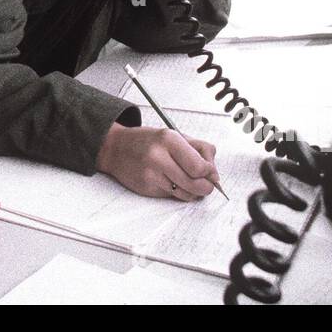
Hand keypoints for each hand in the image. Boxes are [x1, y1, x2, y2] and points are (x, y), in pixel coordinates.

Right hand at [95, 124, 221, 200]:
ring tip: (189, 182)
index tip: (211, 172)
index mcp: (169, 140)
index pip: (199, 166)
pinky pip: (172, 196)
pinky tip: (172, 182)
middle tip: (207, 184)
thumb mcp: (175, 135)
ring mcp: (151, 175)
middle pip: (194, 184)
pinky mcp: (146, 188)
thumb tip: (214, 174)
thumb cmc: (148, 141)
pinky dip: (177, 192)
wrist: (116, 148)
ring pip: (185, 194)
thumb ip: (199, 149)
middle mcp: (158, 157)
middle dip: (206, 187)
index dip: (210, 173)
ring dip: (193, 192)